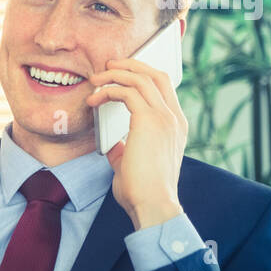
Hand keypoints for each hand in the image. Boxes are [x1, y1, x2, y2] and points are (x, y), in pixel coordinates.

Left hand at [85, 57, 187, 229]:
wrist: (153, 206)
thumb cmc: (142, 192)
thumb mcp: (134, 165)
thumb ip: (126, 149)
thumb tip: (113, 144)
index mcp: (176, 126)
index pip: (164, 87)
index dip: (143, 74)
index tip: (122, 72)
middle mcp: (174, 118)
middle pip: (156, 75)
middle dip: (131, 64)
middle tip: (108, 65)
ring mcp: (164, 118)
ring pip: (141, 78)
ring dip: (115, 74)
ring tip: (95, 80)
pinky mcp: (148, 121)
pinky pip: (127, 92)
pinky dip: (109, 90)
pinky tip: (94, 99)